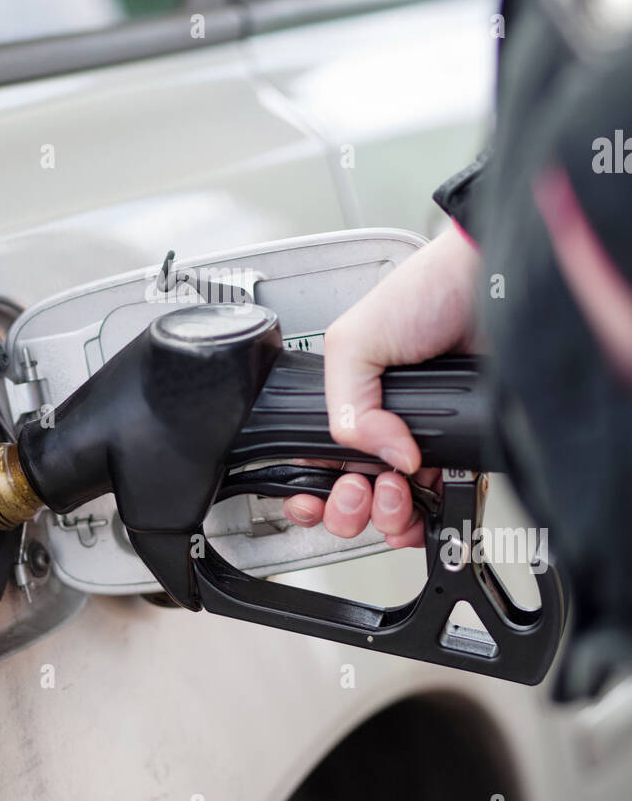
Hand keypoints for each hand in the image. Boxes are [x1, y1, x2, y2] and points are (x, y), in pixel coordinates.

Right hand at [283, 223, 479, 546]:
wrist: (493, 285)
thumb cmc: (428, 292)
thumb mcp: (356, 339)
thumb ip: (346, 403)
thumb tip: (385, 456)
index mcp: (347, 399)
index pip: (315, 460)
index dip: (307, 489)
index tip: (311, 499)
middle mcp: (382, 424)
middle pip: (351, 494)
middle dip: (347, 507)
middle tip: (358, 491)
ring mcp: (423, 439)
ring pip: (394, 506)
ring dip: (386, 515)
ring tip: (394, 493)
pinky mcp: (464, 448)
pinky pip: (442, 499)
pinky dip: (431, 514)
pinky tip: (425, 504)